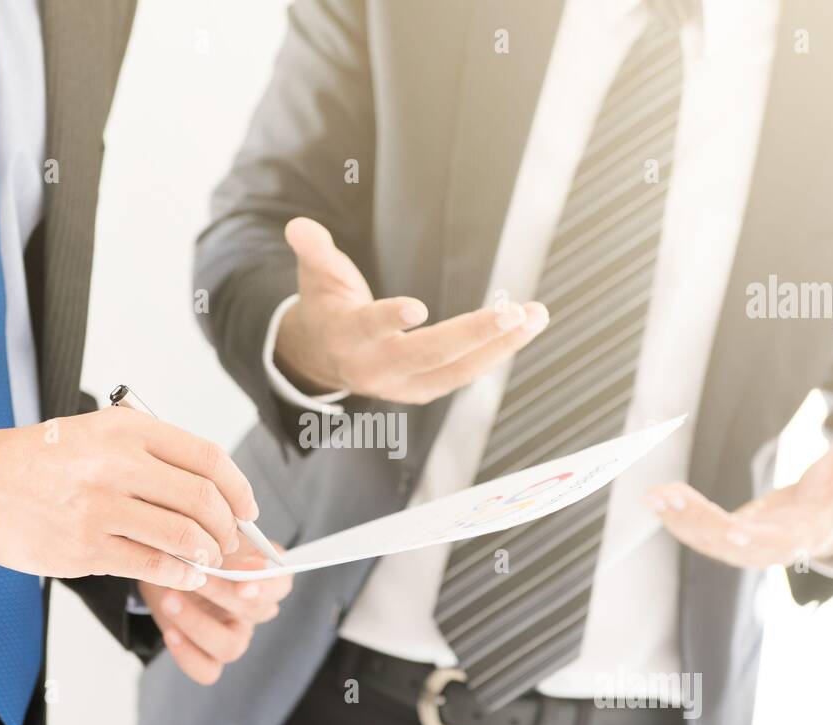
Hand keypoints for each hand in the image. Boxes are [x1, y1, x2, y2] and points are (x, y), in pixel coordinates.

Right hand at [0, 405, 257, 589]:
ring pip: (183, 536)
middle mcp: (117, 465)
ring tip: (209, 561)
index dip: (239, 488)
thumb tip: (210, 485)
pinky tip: (185, 576)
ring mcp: (101, 508)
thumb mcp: (95, 430)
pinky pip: (151, 566)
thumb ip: (149, 450)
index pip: (207, 458)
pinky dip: (180, 575)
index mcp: (126, 430)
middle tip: (230, 541)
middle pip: (203, 500)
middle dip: (228, 528)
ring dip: (208, 555)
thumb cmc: (37, 459)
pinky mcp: (84, 548)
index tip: (248, 508)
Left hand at [138, 540, 293, 683]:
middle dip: (224, 594)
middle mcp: (252, 607)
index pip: (282, 583)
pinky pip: (208, 670)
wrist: (156, 560)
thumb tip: (243, 551)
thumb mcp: (207, 527)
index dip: (267, 583)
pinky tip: (170, 632)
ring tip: (171, 598)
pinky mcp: (206, 653)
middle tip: (197, 576)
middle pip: (257, 613)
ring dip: (200, 624)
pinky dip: (189, 656)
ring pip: (232, 647)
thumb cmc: (191, 541)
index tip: (243, 576)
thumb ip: (225, 534)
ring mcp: (231, 632)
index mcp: (263, 574)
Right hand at [276, 216, 550, 402]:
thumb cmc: (326, 307)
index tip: (417, 308)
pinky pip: (464, 374)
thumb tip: (297, 227)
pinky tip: (524, 328)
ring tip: (535, 316)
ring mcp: (402, 386)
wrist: (323, 359)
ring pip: (455, 371)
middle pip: (427, 356)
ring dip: (499, 347)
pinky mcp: (423, 390)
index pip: (368, 329)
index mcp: (346, 337)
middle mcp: (375, 369)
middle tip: (514, 313)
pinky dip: (496, 353)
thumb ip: (313, 250)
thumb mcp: (315, 276)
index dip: (389, 319)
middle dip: (473, 335)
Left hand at [648, 403, 832, 569]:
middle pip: (730, 543)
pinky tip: (657, 498)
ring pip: (708, 540)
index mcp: (804, 535)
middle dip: (699, 521)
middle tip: (670, 496)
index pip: (777, 542)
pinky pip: (700, 533)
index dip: (755, 539)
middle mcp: (771, 548)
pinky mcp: (730, 538)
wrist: (829, 517)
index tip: (731, 532)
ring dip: (679, 519)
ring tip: (654, 496)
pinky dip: (678, 517)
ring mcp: (747, 547)